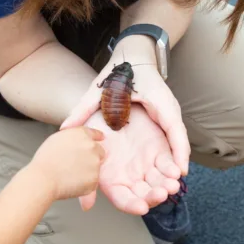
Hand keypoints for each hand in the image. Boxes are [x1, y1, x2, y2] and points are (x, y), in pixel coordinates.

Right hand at [26, 127, 106, 209]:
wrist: (43, 178)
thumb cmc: (45, 160)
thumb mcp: (57, 139)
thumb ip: (72, 138)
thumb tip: (78, 142)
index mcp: (81, 134)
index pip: (95, 133)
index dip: (97, 138)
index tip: (100, 139)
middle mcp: (91, 147)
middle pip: (99, 151)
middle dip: (92, 157)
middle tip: (77, 165)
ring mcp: (95, 163)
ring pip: (96, 168)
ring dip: (88, 171)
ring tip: (70, 175)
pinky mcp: (95, 179)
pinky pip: (92, 182)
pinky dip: (85, 184)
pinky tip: (71, 183)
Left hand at [62, 61, 190, 175]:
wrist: (132, 56)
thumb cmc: (119, 71)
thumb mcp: (100, 88)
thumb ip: (83, 108)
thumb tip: (64, 129)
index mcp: (158, 100)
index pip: (174, 127)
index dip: (178, 151)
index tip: (179, 172)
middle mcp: (168, 108)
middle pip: (179, 139)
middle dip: (178, 163)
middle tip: (173, 187)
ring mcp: (168, 114)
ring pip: (175, 141)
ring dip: (174, 162)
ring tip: (171, 185)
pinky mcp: (163, 118)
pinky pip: (169, 139)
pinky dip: (169, 155)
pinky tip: (164, 172)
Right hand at [80, 106, 182, 214]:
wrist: (112, 94)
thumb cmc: (94, 118)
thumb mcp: (85, 138)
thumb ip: (86, 165)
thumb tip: (85, 202)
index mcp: (109, 177)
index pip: (122, 198)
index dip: (131, 204)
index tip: (141, 207)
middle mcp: (128, 174)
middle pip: (143, 194)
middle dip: (153, 197)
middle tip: (161, 194)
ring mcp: (145, 164)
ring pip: (159, 183)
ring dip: (166, 186)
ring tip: (172, 185)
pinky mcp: (159, 150)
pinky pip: (168, 164)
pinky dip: (173, 168)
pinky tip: (177, 171)